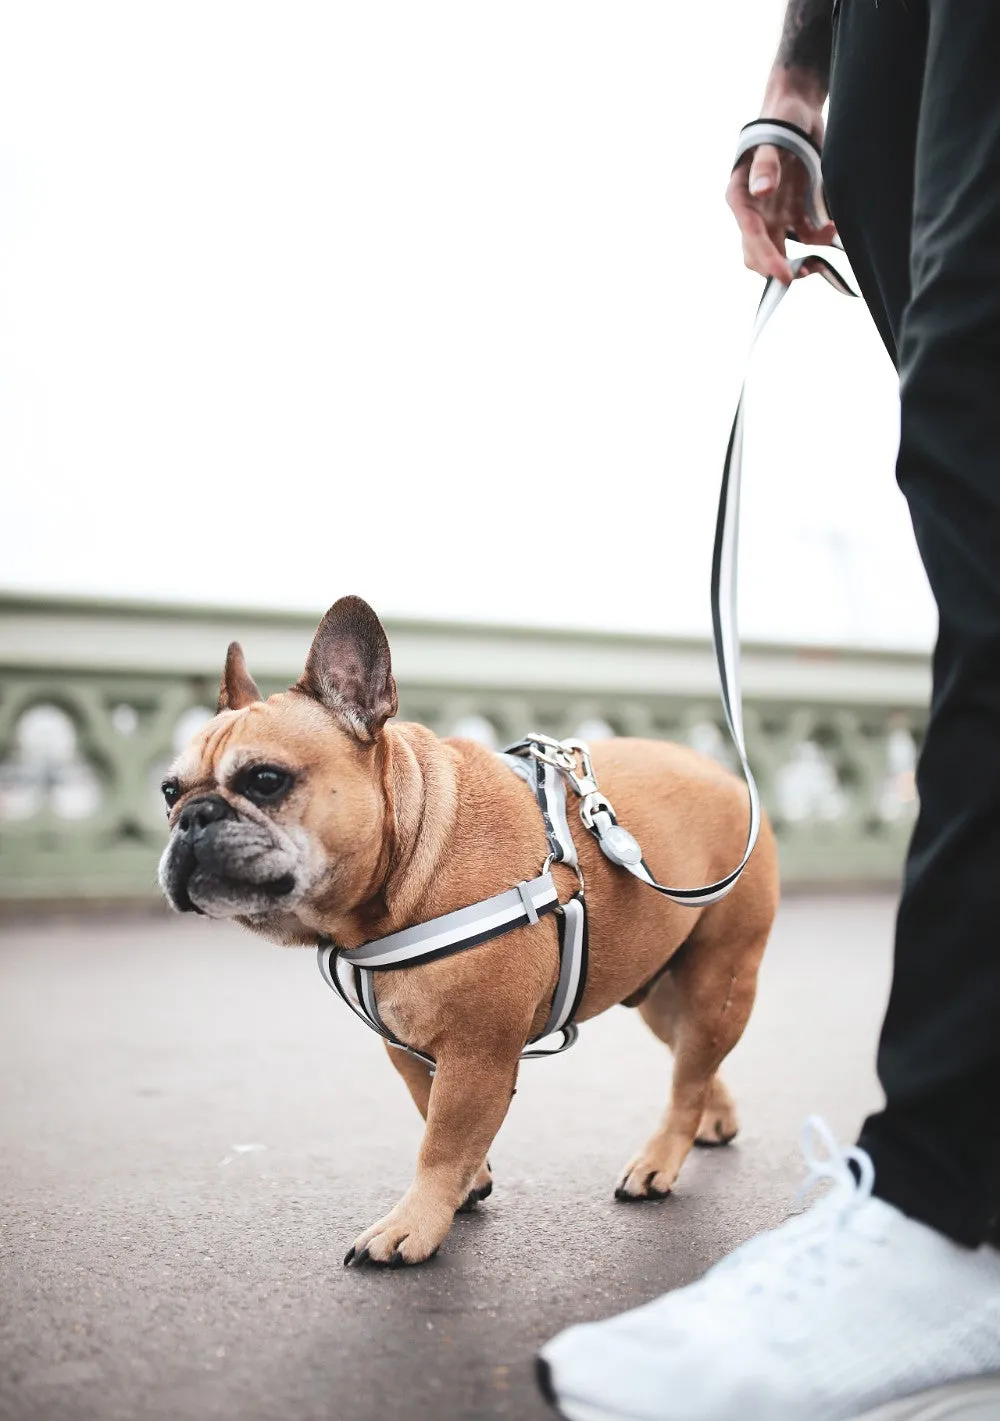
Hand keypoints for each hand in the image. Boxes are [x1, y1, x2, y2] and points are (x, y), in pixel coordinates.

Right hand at [726, 90, 836, 284]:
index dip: (767, 258)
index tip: (786, 276)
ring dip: (800, 260)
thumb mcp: (773, 136)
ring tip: (822, 258)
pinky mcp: (795, 211)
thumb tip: (760, 191)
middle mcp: (755, 210)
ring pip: (781, 251)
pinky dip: (819, 239)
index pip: (751, 236)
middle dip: (779, 268)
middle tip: (806, 272)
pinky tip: (833, 229)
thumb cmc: (782, 117)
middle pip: (759, 253)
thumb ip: (766, 164)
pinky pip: (805, 235)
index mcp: (741, 196)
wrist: (801, 108)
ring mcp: (775, 213)